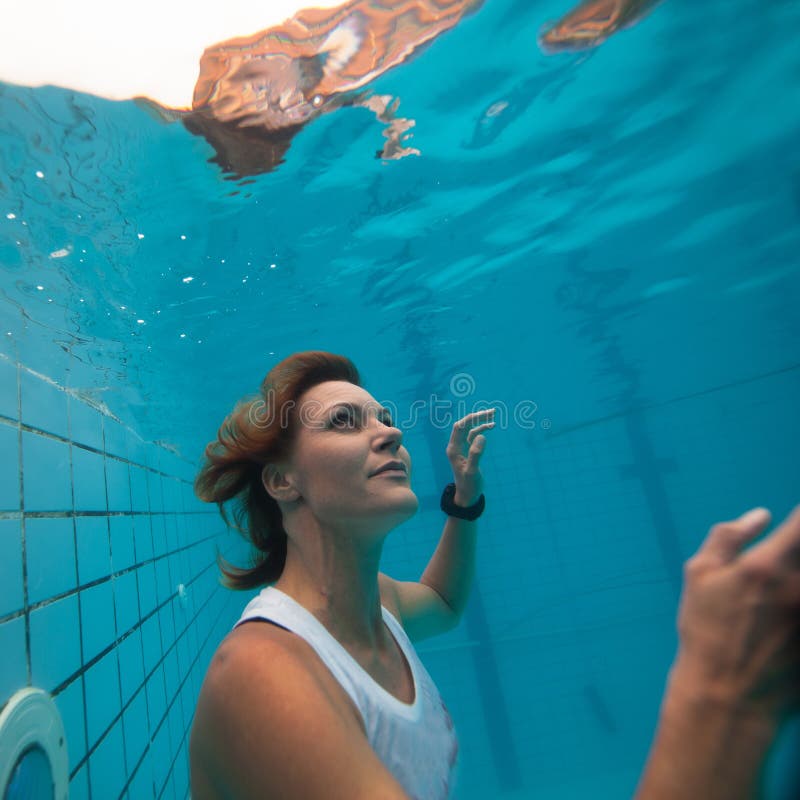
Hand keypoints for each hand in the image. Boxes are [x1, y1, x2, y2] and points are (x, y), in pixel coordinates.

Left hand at [445, 409, 495, 506]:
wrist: (467, 496)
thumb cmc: (469, 485)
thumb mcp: (473, 471)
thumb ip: (476, 454)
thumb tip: (481, 436)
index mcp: (453, 449)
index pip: (459, 427)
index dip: (470, 419)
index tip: (484, 414)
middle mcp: (455, 447)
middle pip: (464, 426)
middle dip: (477, 417)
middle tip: (491, 412)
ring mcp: (460, 449)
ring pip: (469, 430)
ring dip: (480, 423)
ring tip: (493, 417)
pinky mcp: (467, 452)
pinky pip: (473, 437)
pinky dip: (480, 431)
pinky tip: (489, 428)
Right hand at [672, 505, 799, 721]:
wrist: (728, 696)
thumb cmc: (706, 631)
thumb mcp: (699, 575)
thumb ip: (728, 537)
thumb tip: (760, 517)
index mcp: (768, 565)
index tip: (796, 521)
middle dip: (799, 551)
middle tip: (783, 562)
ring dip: (799, 582)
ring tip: (779, 597)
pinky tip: (788, 616)